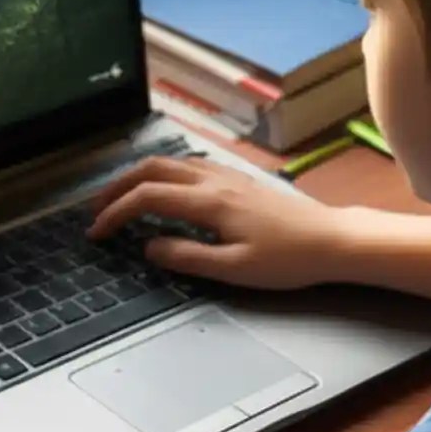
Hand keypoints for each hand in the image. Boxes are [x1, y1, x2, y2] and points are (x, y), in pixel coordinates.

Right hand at [86, 156, 347, 289]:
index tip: (97, 232)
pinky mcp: (238, 179)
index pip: (146, 198)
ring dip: (138, 176)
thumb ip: (187, 257)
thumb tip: (149, 247)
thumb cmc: (288, 260)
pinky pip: (188, 165)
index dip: (115, 213)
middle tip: (97, 210)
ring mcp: (226, 176)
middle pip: (151, 170)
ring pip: (169, 162)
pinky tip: (164, 187)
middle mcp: (213, 181)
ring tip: (121, 197)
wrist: (333, 240)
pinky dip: (162, 173)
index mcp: (208, 202)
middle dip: (117, 187)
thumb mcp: (234, 269)